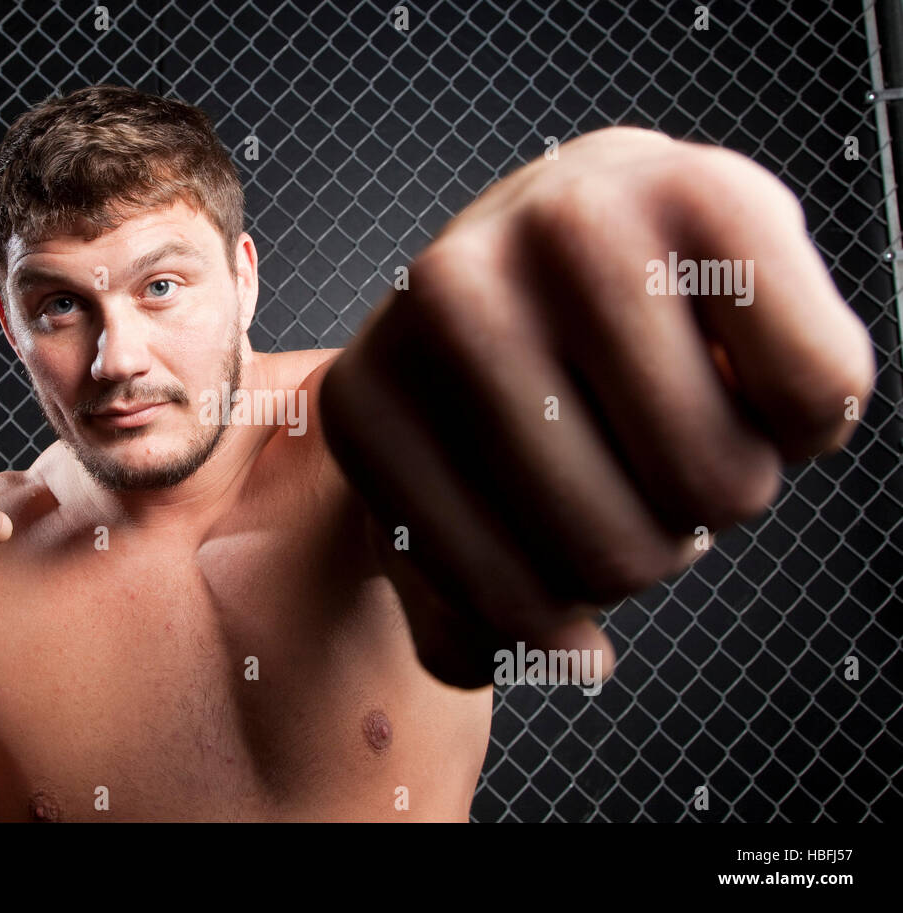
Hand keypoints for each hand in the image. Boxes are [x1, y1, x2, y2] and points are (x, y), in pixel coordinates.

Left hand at [320, 126, 875, 688]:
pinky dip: (809, 415)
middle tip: (628, 465)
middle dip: (654, 541)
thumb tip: (578, 656)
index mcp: (369, 402)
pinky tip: (745, 364)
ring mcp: (568, 226)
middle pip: (620, 551)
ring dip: (727, 481)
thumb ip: (471, 617)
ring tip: (679, 411)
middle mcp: (446, 299)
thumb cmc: (508, 390)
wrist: (564, 229)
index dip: (565, 604)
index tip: (549, 526)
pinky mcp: (701, 185)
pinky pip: (815, 388)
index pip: (514, 606)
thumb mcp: (450, 503)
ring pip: (719, 479)